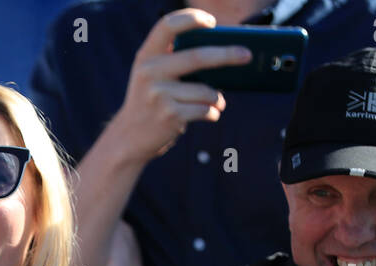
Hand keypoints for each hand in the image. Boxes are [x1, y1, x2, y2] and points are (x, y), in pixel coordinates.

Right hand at [108, 9, 251, 163]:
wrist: (129, 137)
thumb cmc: (151, 101)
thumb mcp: (153, 74)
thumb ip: (175, 59)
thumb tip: (223, 51)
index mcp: (146, 55)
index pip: (168, 25)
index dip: (192, 18)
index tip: (212, 23)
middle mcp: (150, 72)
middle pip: (197, 57)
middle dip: (227, 55)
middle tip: (246, 54)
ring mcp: (159, 95)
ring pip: (206, 91)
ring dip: (218, 98)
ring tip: (217, 102)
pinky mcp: (170, 116)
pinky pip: (205, 110)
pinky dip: (213, 113)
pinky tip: (210, 114)